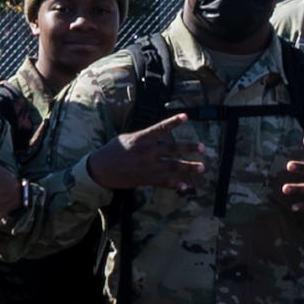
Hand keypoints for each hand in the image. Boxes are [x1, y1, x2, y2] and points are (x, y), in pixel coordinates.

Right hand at [84, 112, 211, 193]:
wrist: (100, 170)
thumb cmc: (113, 151)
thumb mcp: (127, 138)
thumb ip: (144, 137)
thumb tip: (157, 135)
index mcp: (141, 139)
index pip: (160, 128)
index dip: (173, 122)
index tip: (186, 116)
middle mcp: (147, 152)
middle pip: (173, 149)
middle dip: (189, 148)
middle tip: (203, 148)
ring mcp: (148, 167)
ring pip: (173, 166)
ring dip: (189, 167)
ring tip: (202, 167)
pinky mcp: (146, 179)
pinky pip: (164, 182)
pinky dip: (175, 185)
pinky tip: (184, 186)